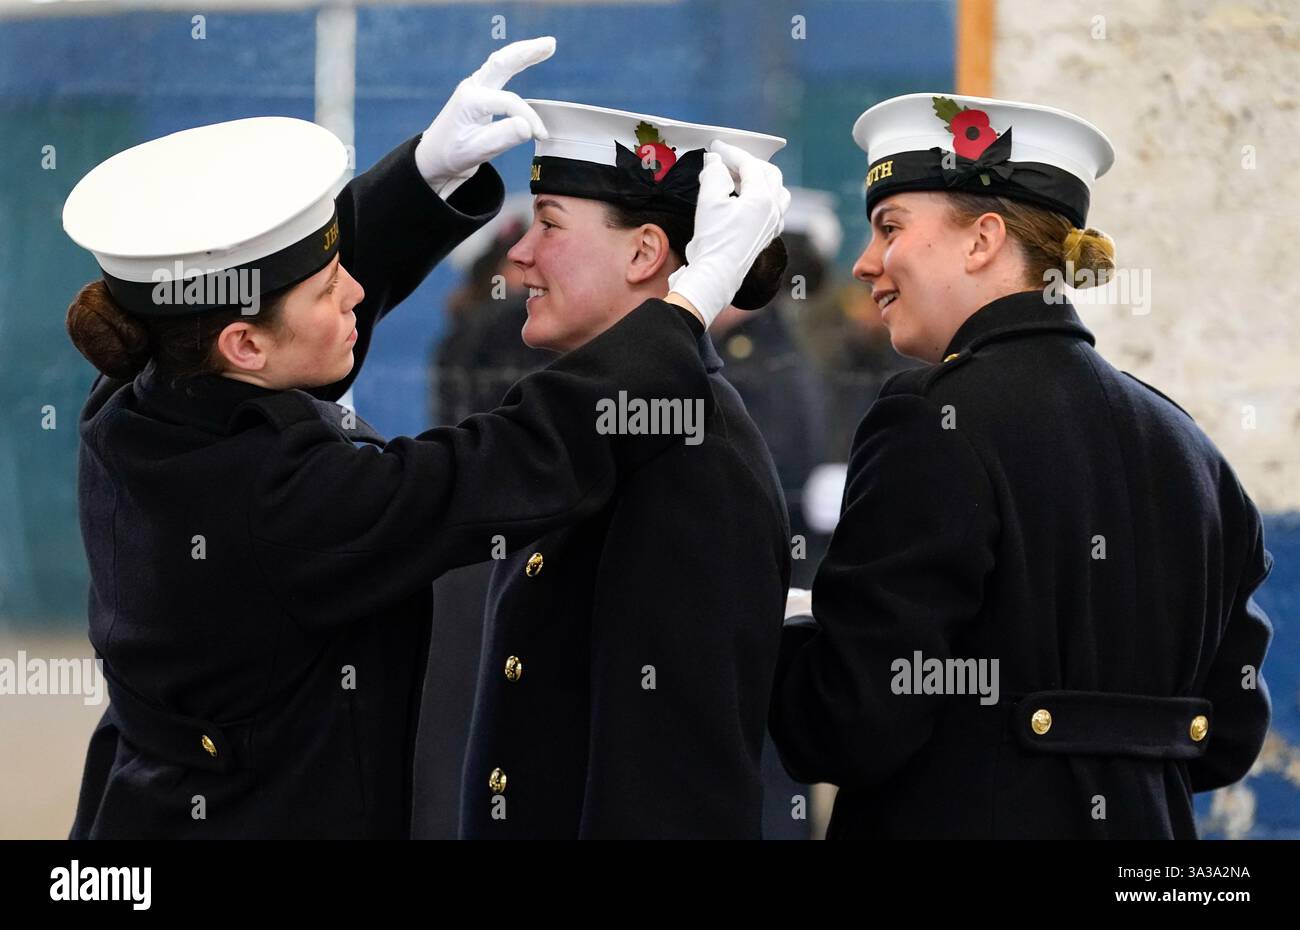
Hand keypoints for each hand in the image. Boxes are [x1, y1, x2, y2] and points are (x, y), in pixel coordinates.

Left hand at [414, 36, 555, 196]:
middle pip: (502, 63)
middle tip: (550, 44)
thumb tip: (527, 126)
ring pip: (501, 64)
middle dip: (527, 53)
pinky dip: (513, 64)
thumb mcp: (476, 152)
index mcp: (471, 101)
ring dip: (522, 53)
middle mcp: (472, 89)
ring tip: (546, 46)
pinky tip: (524, 58)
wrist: (432, 159)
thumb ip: (502, 138)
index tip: (540, 136)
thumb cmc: (451, 156)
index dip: (529, 118)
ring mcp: (474, 89)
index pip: (510, 103)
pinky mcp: (479, 95)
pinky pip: (498, 73)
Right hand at [666, 140, 789, 326]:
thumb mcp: (709, 200)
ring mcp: (773, 225)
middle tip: (727, 160)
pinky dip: (762, 198)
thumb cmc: (713, 240)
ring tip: (740, 179)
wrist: (715, 275)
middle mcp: (774, 210)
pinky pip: (774, 209)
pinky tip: (745, 201)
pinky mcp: (767, 237)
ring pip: (777, 191)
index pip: (750, 165)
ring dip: (760, 180)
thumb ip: (714, 173)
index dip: (731, 153)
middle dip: (748, 163)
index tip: (716, 147)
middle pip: (769, 174)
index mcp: (762, 199)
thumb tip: (715, 161)